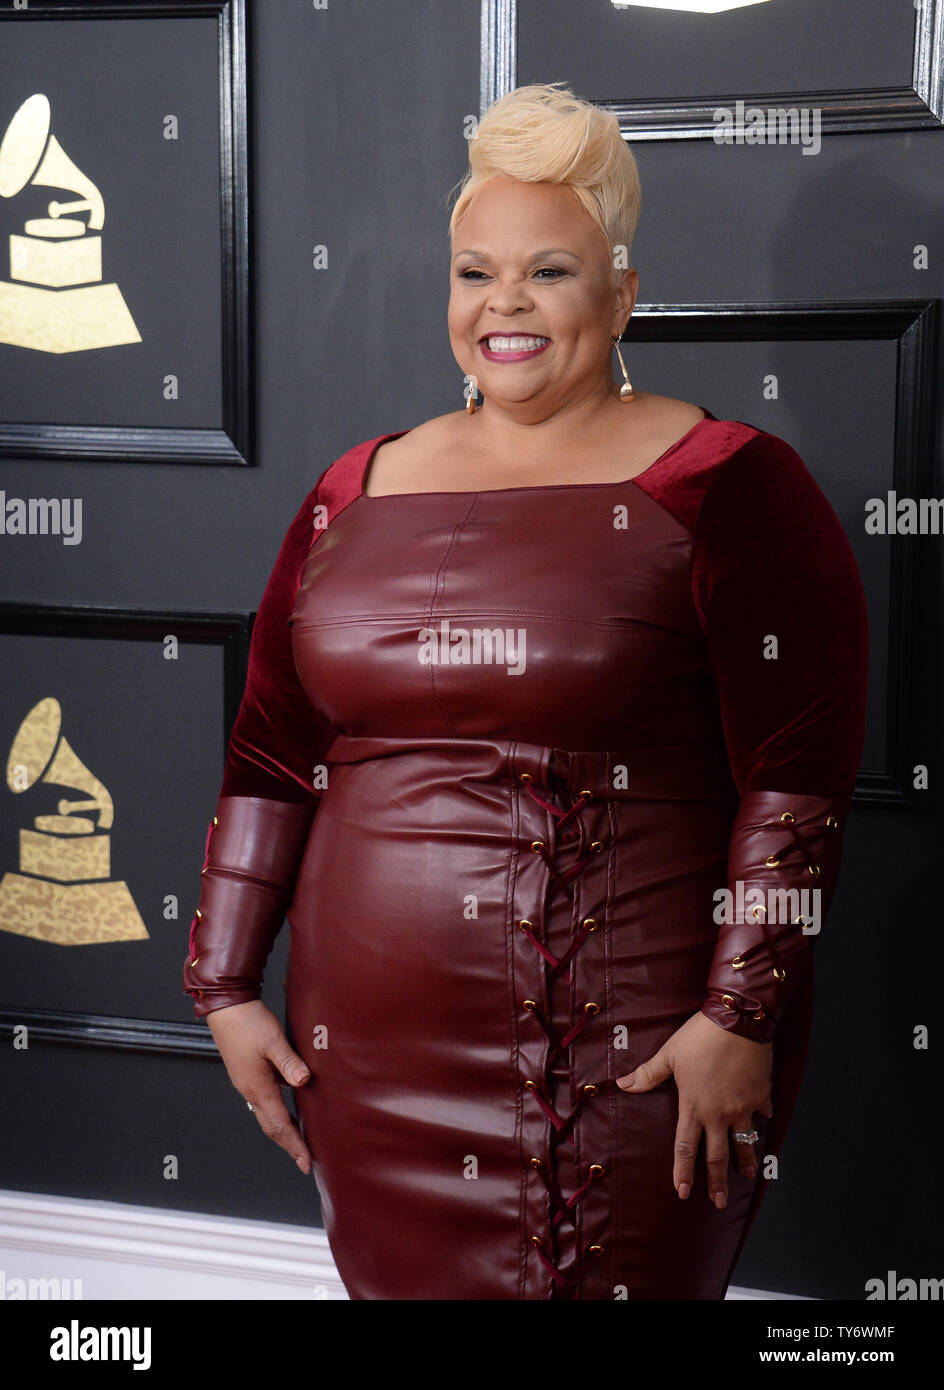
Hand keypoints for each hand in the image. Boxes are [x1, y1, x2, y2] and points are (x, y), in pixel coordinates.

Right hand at [207, 999, 313, 1174]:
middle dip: (288, 1144)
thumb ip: (289, 1062)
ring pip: (266, 1115)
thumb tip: (304, 1081)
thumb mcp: (273, 1040)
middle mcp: (250, 1090)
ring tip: (298, 1140)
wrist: (227, 1008)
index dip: (294, 1144)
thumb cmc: (248, 1022)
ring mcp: (247, 1083)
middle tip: (304, 1160)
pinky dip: (278, 1112)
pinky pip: (264, 1101)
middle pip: (271, 1126)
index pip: (279, 1124)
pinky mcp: (248, 1074)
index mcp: (257, 1087)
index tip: (305, 1162)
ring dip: (282, 1130)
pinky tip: (288, 1107)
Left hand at [616, 1011, 772, 1208]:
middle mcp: (719, 1114)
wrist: (737, 1022)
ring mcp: (743, 1107)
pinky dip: (763, 1118)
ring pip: (745, 1142)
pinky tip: (764, 1121)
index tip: (681, 1192)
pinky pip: (763, 1113)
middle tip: (718, 1202)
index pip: (686, 1147)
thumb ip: (648, 1074)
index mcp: (694, 1106)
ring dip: (745, 1160)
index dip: (683, 1171)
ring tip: (748, 1175)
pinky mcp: (761, 1095)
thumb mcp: (670, 1054)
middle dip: (717, 1181)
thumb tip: (623, 1085)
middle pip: (718, 1155)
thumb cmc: (700, 1036)